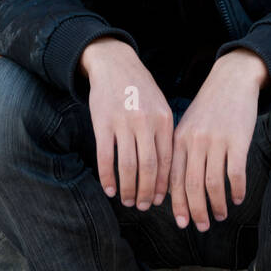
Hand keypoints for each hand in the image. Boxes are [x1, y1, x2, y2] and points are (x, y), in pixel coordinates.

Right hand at [79, 39, 173, 209]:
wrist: (114, 63)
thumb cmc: (140, 89)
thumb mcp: (160, 106)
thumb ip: (164, 134)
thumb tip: (167, 171)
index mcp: (164, 120)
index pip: (167, 161)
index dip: (162, 185)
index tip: (158, 201)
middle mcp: (146, 122)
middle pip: (148, 168)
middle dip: (146, 193)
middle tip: (142, 207)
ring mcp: (123, 122)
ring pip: (128, 167)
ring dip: (128, 189)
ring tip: (127, 200)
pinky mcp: (102, 123)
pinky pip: (106, 158)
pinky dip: (108, 178)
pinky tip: (109, 189)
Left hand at [169, 50, 267, 232]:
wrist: (232, 79)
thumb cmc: (209, 107)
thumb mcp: (187, 125)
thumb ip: (181, 152)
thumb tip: (178, 187)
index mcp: (178, 139)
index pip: (173, 179)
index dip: (176, 204)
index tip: (181, 222)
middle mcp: (194, 142)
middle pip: (191, 186)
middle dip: (195, 211)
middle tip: (202, 226)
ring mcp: (216, 141)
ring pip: (213, 185)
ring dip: (217, 205)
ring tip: (221, 215)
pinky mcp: (237, 141)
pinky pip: (235, 174)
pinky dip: (237, 191)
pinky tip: (238, 198)